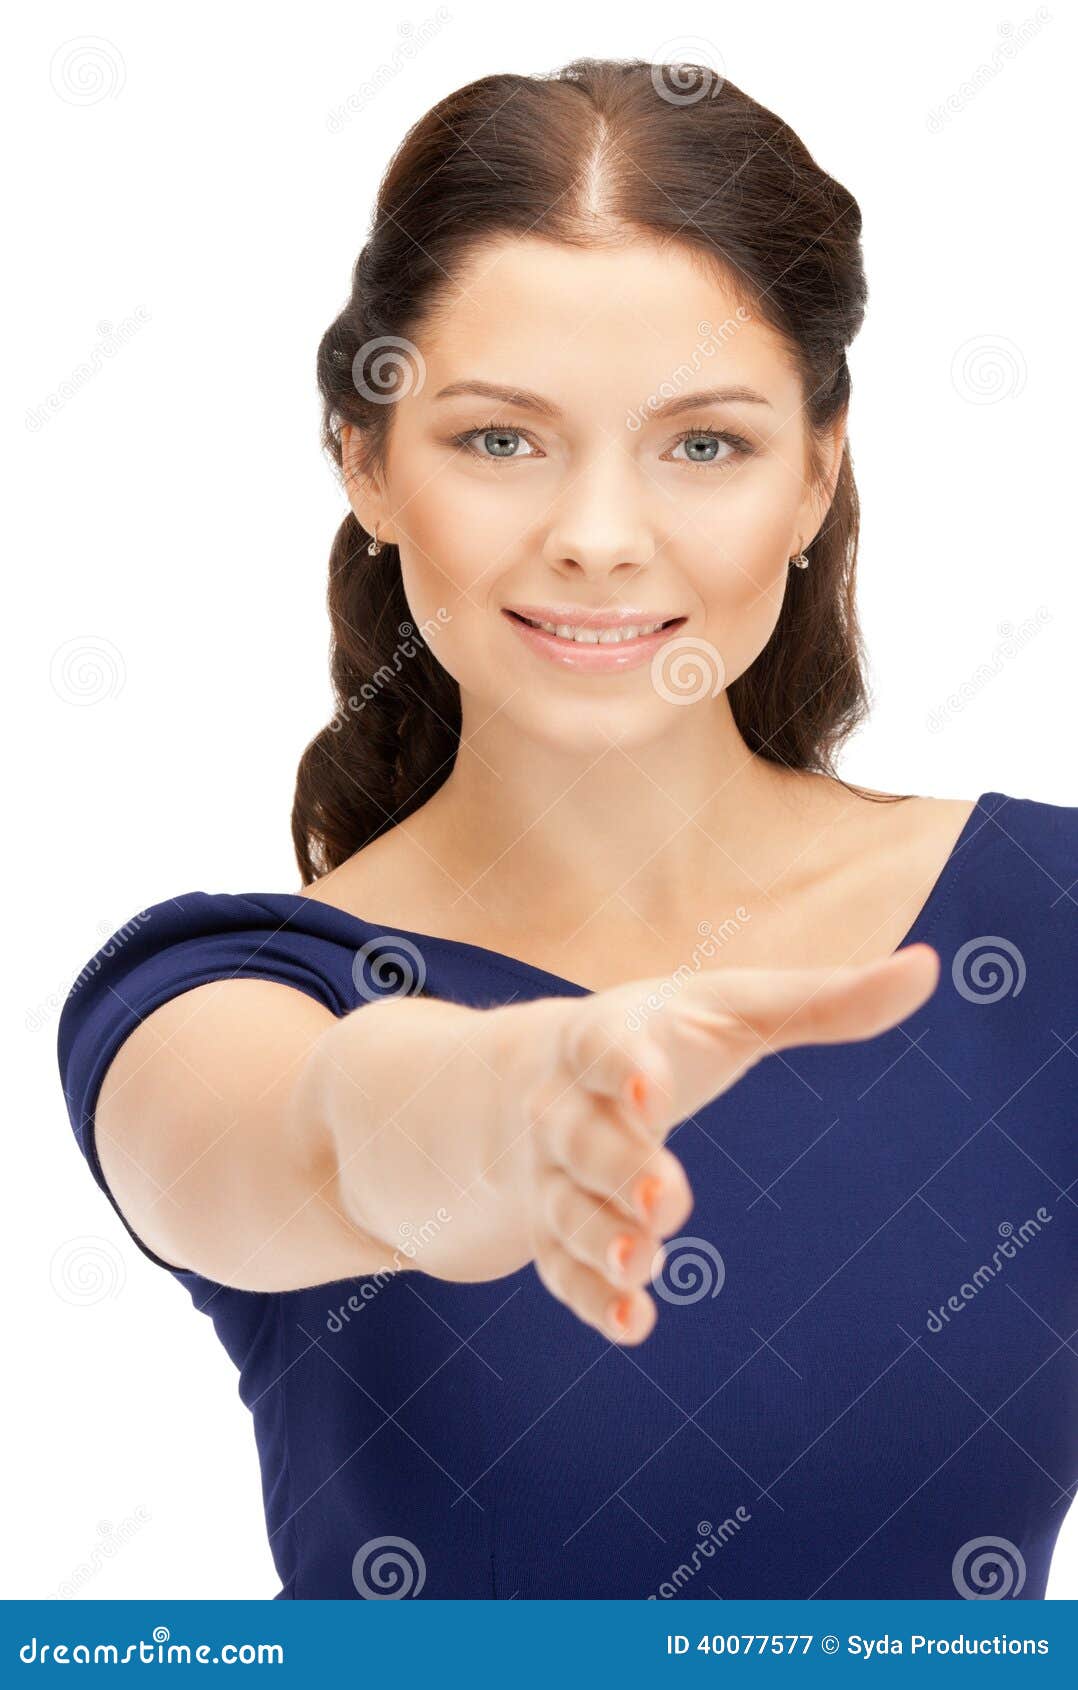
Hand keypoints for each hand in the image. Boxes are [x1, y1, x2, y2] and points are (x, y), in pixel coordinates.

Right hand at [509, 944, 939, 1345]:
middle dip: (619, 1170)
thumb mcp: (730, 1009)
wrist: (532, 1084)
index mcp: (605, 1036)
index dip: (624, 1068)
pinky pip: (560, 1271)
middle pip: (579, 1139)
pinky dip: (590, 1297)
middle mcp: (565, 1107)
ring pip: (565, 1209)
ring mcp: (551, 1174)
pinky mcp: (552, 1232)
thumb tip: (930, 968)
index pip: (604, 1045)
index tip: (655, 1094)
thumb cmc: (659, 1040)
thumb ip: (822, 999)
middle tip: (670, 1201)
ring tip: (647, 1265)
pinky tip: (633, 1322)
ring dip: (602, 1240)